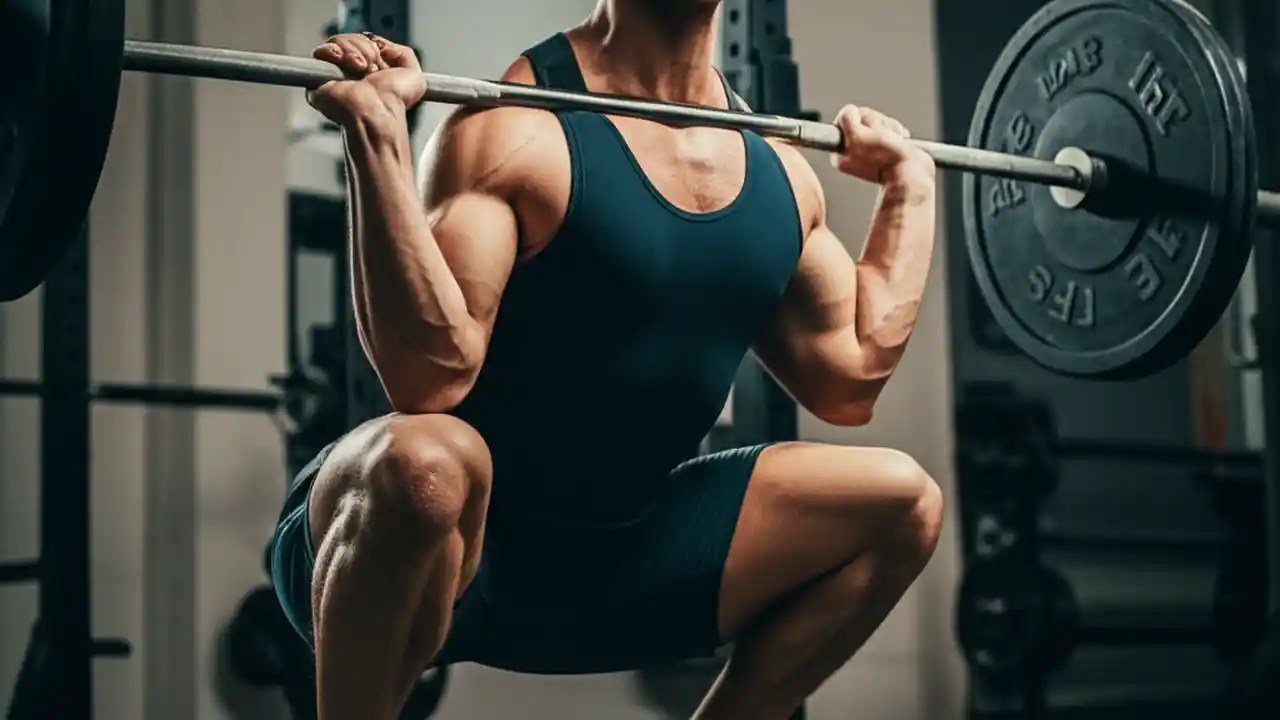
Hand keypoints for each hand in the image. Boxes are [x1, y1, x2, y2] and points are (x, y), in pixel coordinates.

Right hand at [307, 33, 425, 126]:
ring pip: (337, 42)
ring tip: (361, 68)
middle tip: (371, 67)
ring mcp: (335, 74)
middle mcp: (352, 72)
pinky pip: (322, 52)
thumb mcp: (414, 75)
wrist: (376, 110)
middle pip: (352, 39)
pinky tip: (349, 67)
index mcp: (372, 71)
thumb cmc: (394, 101)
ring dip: (353, 50)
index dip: (374, 46)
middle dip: (365, 48)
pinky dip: (336, 54)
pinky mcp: (319, 78)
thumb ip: (404, 55)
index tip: (382, 58)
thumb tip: (384, 46)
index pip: (366, 42)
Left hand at [830, 105, 934, 183]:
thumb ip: (846, 119)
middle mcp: (854, 151)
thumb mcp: (857, 136)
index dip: (858, 120)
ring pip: (877, 121)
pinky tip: (899, 140)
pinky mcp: (888, 145)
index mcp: (840, 154)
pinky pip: (890, 126)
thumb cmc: (885, 158)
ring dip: (888, 126)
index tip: (864, 130)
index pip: (844, 120)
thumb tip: (850, 111)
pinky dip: (896, 130)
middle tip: (880, 137)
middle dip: (876, 123)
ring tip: (892, 139)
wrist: (911, 171)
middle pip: (862, 118)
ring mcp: (872, 148)